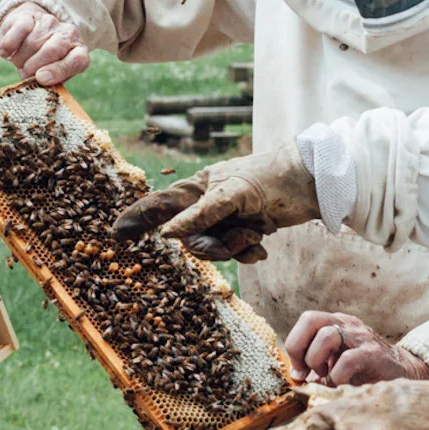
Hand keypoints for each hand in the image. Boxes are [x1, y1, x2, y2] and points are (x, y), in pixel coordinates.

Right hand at [0, 3, 88, 85]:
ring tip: (19, 62)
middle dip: (33, 66)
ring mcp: (50, 23)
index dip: (58, 71)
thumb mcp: (51, 75)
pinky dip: (9, 45)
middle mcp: (68, 35)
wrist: (30, 35)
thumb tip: (39, 78)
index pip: (76, 61)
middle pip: (51, 51)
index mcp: (79, 53)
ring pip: (32, 43)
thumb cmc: (43, 63)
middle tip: (26, 73)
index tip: (41, 78)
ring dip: (20, 58)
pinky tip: (5, 53)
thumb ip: (49, 80)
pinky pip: (19, 30)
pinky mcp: (30, 16)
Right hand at [111, 143, 318, 262]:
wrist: (312, 182)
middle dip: (213, 246)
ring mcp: (225, 217)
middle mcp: (208, 203)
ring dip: (235, 247)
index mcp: (199, 187)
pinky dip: (247, 252)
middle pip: (191, 238)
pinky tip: (263, 244)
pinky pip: (234, 252)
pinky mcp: (244, 229)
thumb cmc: (271, 178)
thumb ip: (200, 214)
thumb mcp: (233, 195)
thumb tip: (168, 234)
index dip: (138, 218)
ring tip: (256, 235)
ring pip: (214, 247)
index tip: (116, 232)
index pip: (161, 204)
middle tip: (240, 238)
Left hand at [286, 311, 428, 386]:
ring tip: (326, 376)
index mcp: (335, 324)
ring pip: (326, 336)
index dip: (294, 344)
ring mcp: (361, 337)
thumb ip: (315, 368)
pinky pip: (348, 360)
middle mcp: (346, 325)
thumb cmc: (365, 370)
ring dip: (317, 360)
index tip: (299, 371)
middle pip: (310, 319)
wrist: (404, 372)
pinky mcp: (374, 354)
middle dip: (298, 347)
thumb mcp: (336, 363)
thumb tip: (295, 378)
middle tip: (305, 371)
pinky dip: (337, 376)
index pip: (306, 320)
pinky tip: (340, 384)